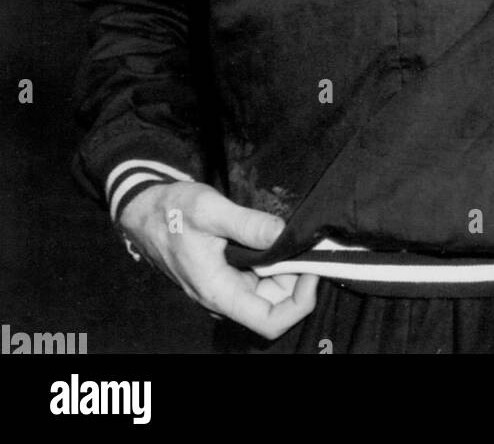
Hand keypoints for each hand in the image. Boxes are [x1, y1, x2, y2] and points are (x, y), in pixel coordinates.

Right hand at [118, 181, 318, 340]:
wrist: (144, 210)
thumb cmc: (171, 212)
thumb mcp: (210, 210)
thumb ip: (248, 224)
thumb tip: (285, 234)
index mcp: (218, 292)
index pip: (270, 321)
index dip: (299, 301)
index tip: (311, 268)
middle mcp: (223, 297)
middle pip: (274, 305)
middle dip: (296, 279)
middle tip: (307, 245)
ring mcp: (224, 287)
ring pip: (267, 291)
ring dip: (285, 269)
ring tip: (294, 238)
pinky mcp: (225, 274)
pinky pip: (256, 278)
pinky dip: (273, 263)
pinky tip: (276, 239)